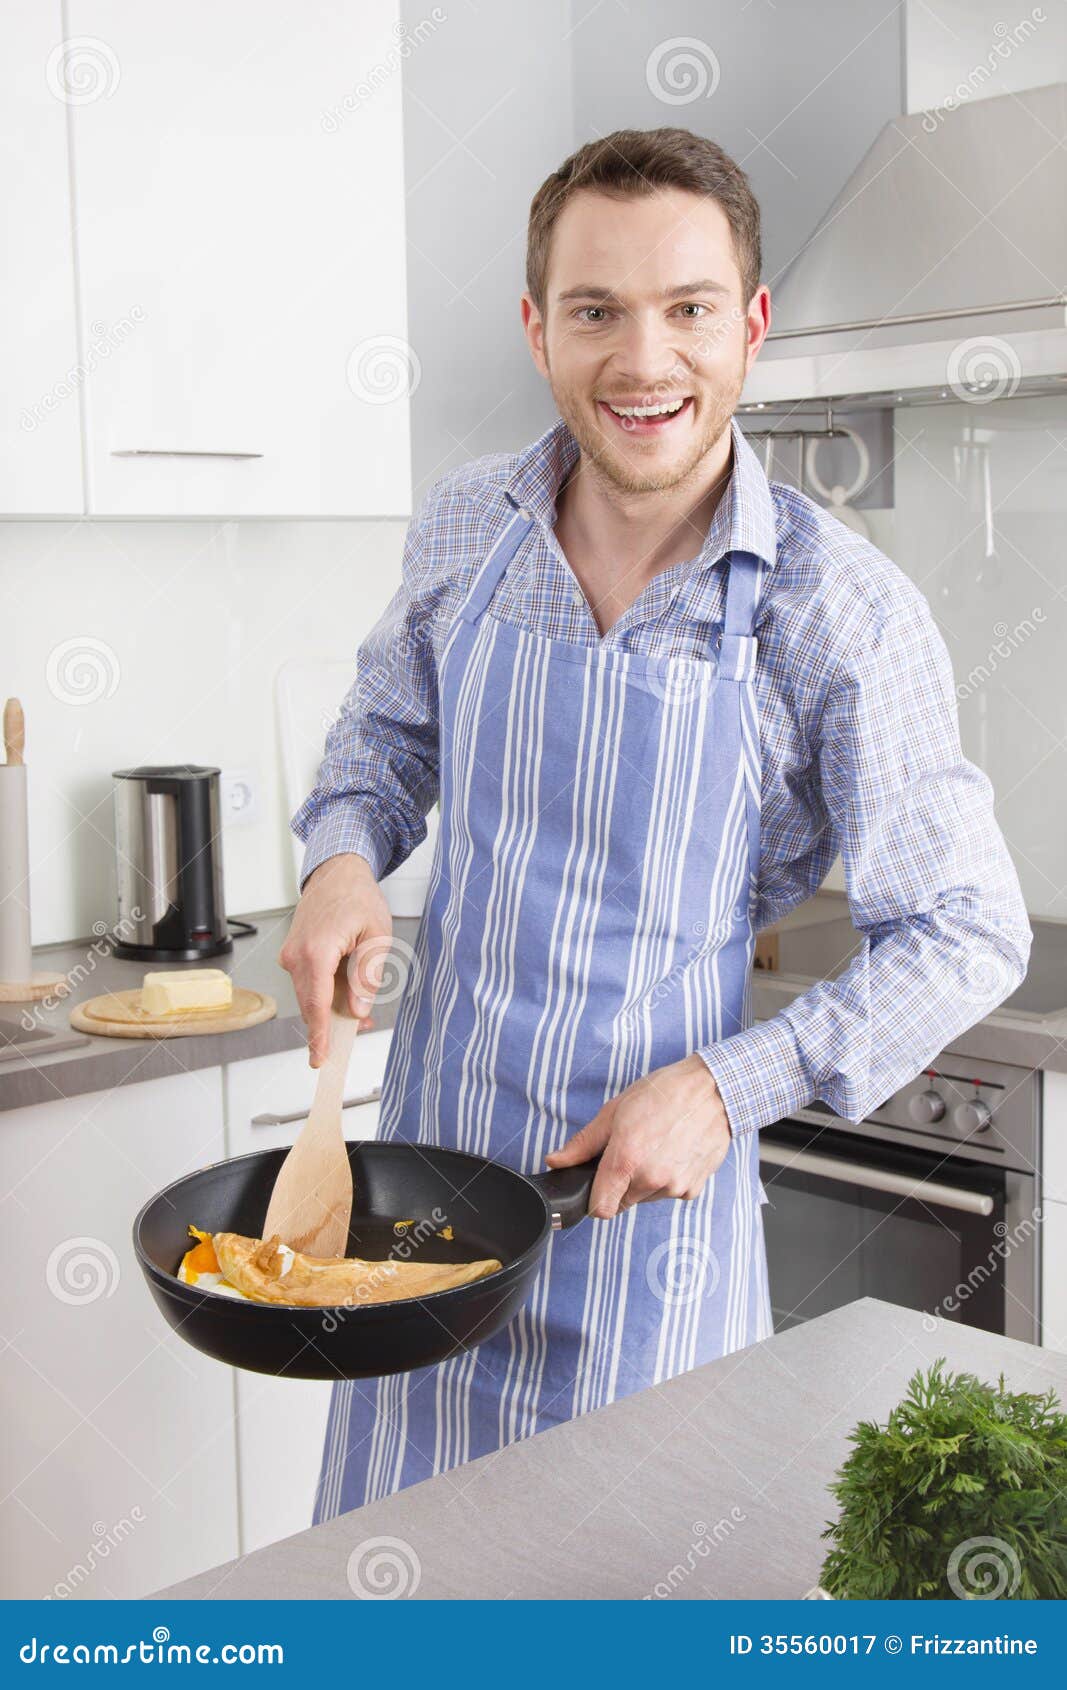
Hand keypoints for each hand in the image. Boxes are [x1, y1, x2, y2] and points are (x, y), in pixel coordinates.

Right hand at [279, 854, 391, 1066]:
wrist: (337, 873)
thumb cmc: (357, 898)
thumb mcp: (376, 936)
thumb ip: (366, 975)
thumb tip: (358, 1009)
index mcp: (317, 952)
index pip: (316, 1005)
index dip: (320, 1036)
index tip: (320, 1059)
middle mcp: (296, 956)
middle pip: (312, 1005)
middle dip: (334, 1022)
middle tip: (360, 1028)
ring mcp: (291, 955)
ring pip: (311, 996)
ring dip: (332, 1005)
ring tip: (360, 1002)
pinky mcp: (292, 954)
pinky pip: (309, 982)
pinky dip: (326, 990)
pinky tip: (347, 987)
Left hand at [545, 1054, 731, 1218]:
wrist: (713, 1090)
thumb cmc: (664, 1093)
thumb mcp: (615, 1111)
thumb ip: (583, 1143)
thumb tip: (556, 1161)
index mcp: (626, 1160)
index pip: (600, 1209)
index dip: (595, 1199)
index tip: (598, 1186)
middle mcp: (651, 1180)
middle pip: (623, 1202)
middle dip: (621, 1183)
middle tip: (632, 1151)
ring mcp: (674, 1186)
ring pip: (647, 1197)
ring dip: (646, 1181)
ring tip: (656, 1147)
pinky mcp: (694, 1188)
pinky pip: (671, 1192)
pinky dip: (669, 1179)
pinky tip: (674, 1152)